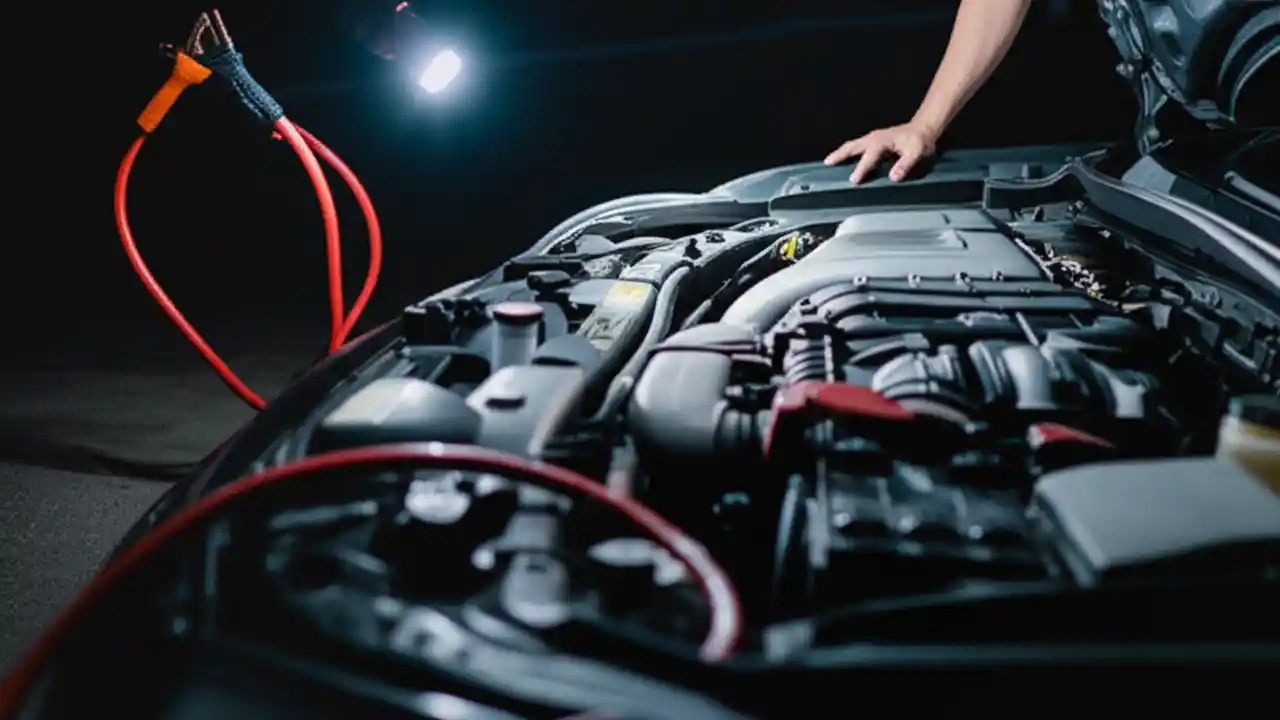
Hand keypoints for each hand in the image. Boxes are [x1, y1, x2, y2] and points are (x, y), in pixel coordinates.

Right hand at [824, 121, 939, 183]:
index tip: (853, 180)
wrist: (922, 129)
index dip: (861, 169)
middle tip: (827, 164)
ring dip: (840, 153)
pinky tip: (844, 159)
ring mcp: (872, 139)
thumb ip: (905, 165)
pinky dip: (847, 152)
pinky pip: (856, 146)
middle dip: (839, 155)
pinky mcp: (873, 141)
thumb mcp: (916, 153)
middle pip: (852, 146)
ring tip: (829, 162)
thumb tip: (893, 177)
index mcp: (882, 142)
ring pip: (852, 145)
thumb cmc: (919, 142)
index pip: (869, 157)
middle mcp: (873, 138)